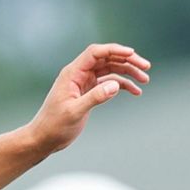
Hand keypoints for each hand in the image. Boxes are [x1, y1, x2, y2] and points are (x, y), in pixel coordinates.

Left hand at [26, 43, 150, 153]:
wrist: (44, 139)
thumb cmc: (54, 125)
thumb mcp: (74, 112)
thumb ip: (94, 98)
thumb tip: (115, 85)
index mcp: (72, 74)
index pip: (95, 53)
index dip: (114, 50)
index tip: (132, 54)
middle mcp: (78, 74)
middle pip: (107, 58)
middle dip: (127, 60)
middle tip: (146, 67)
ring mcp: (84, 83)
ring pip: (110, 70)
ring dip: (128, 72)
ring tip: (145, 81)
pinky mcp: (88, 93)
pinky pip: (109, 83)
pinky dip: (123, 85)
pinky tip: (136, 92)